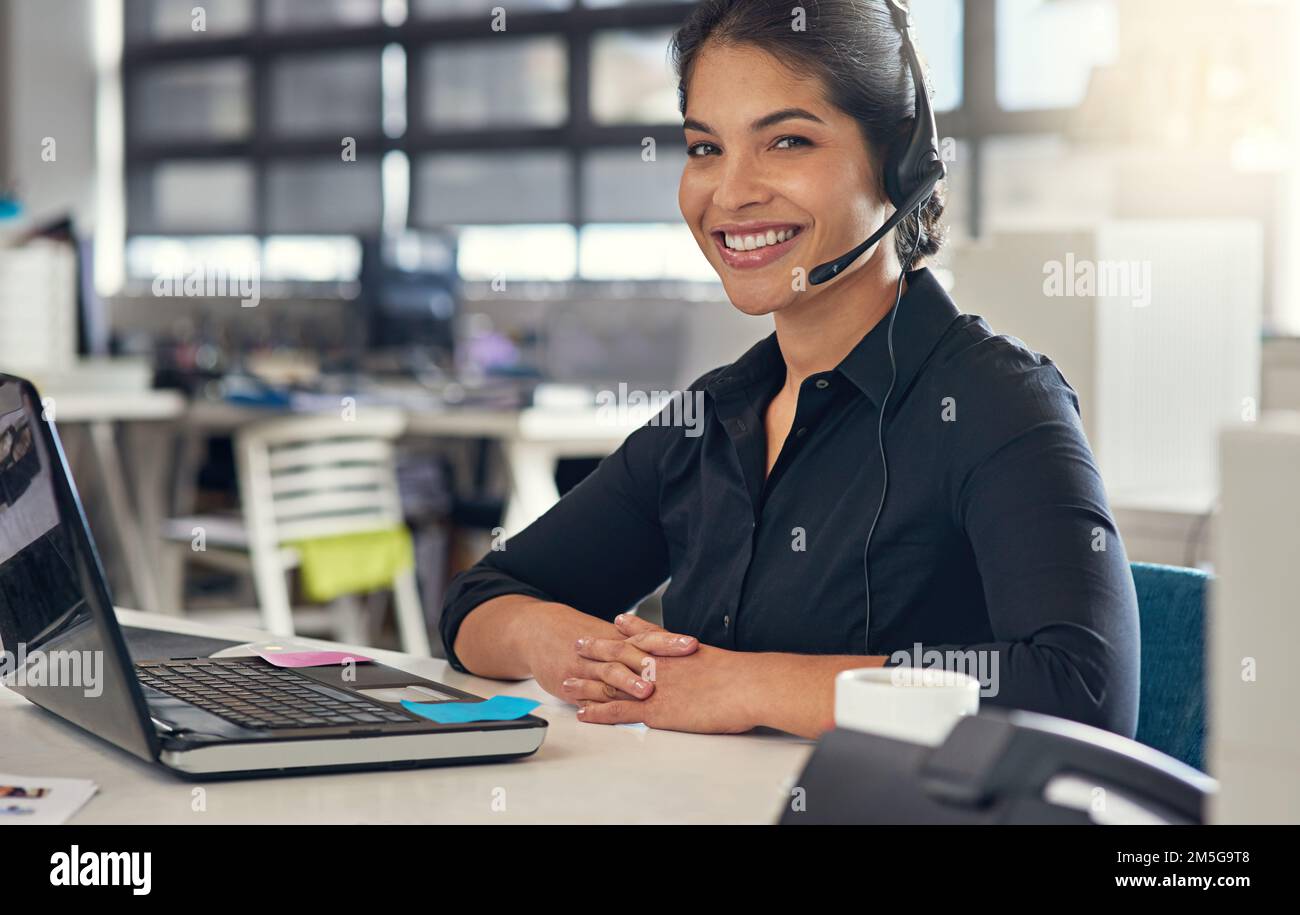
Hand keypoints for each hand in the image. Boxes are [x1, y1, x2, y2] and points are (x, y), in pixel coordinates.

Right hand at [519, 606, 695, 705]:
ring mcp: (587, 668)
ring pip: (610, 674)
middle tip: (677, 668)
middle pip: (633, 653)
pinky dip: (596, 703)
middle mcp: (605, 651)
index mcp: (618, 638)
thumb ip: (639, 646)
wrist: (537, 630)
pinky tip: (608, 709)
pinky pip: (586, 694)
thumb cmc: (580, 635)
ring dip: (627, 682)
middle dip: (655, 662)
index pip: (649, 636)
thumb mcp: (609, 636)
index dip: (669, 641)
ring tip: (644, 691)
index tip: (691, 645)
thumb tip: (676, 656)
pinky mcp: (569, 683)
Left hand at [575, 616, 761, 733]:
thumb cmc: (739, 676)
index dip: (627, 630)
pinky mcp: (653, 710)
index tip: (614, 622)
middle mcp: (657, 665)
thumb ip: (701, 655)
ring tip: (567, 680)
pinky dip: (598, 712)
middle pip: (619, 654)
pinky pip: (617, 711)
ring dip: (587, 682)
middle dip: (597, 650)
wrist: (745, 687)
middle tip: (577, 644)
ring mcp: (651, 687)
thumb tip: (704, 655)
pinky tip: (583, 713)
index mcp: (673, 652)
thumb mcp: (716, 658)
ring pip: (610, 683)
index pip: (644, 636)